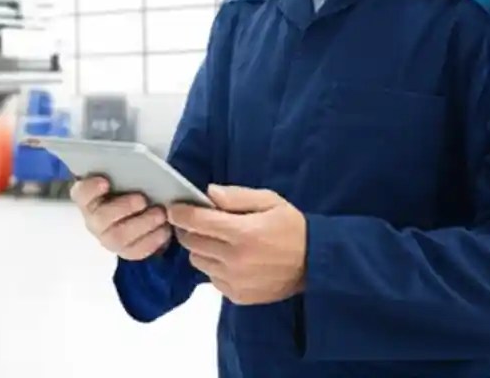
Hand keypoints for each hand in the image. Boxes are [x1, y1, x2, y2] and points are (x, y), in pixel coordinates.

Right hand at [70, 176, 172, 260]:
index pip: (81, 192)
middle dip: (123, 208)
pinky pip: (135, 251)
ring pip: (118, 237)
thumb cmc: (129, 185)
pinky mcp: (124, 250)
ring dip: (142, 225)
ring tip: (160, 214)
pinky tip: (165, 230)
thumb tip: (137, 160)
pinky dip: (152, 240)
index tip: (105, 182)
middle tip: (142, 199)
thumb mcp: (124, 174)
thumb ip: (124, 170)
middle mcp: (93, 219)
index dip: (91, 189)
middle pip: (101, 218)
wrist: (139, 207)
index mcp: (88, 197)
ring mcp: (107, 237)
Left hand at [167, 184, 307, 304]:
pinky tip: (230, 259)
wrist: (315, 263)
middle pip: (191, 243)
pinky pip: (211, 278)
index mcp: (242, 233)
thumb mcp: (269, 201)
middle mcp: (235, 259)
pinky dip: (214, 267)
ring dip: (201, 249)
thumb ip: (236, 196)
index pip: (197, 222)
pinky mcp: (237, 295)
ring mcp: (234, 280)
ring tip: (218, 241)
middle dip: (188, 229)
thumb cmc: (291, 228)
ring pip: (197, 261)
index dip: (180, 213)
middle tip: (196, 221)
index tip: (174, 207)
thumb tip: (208, 193)